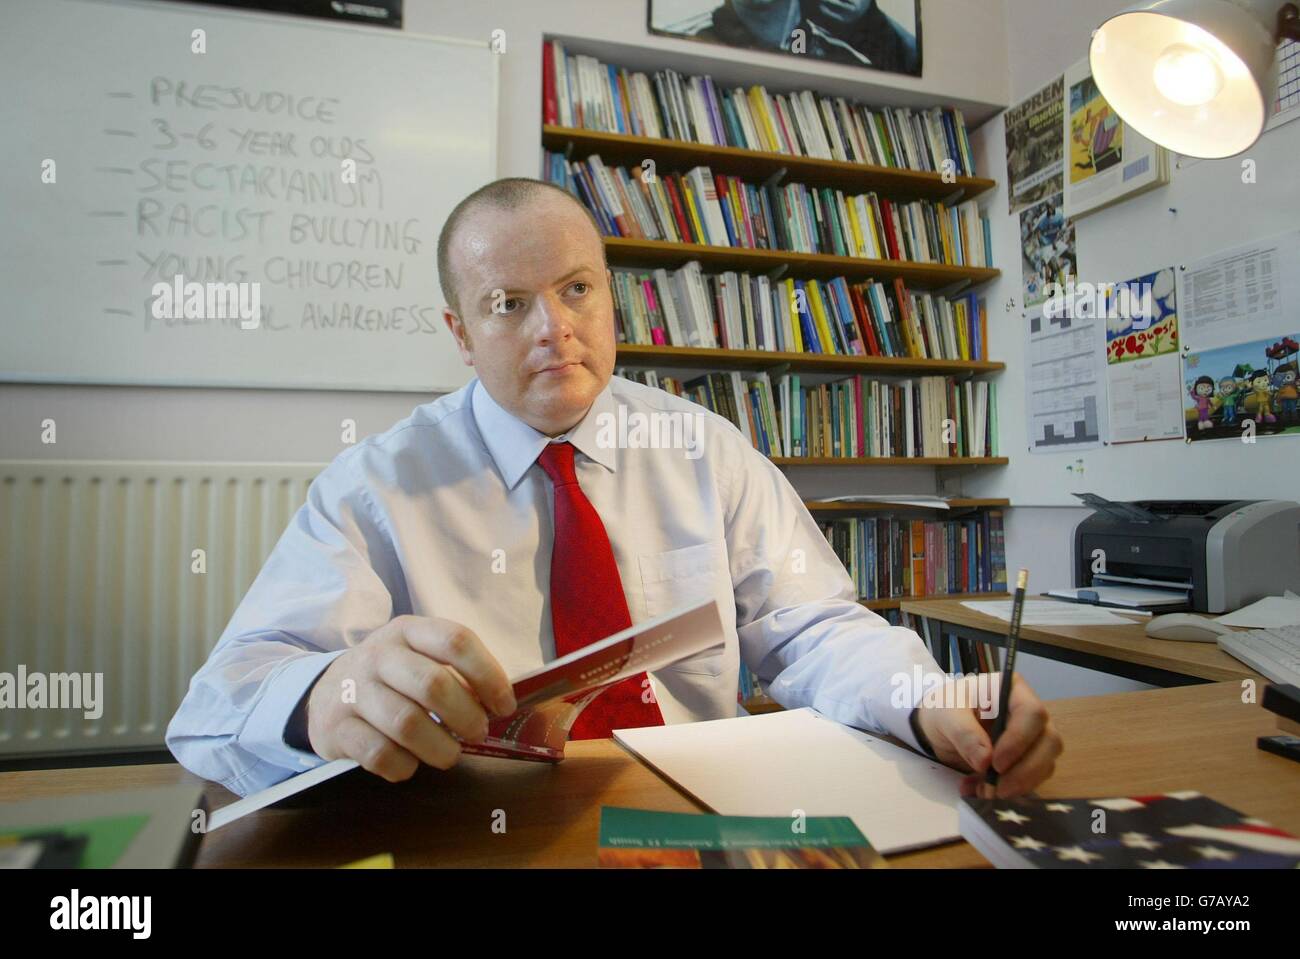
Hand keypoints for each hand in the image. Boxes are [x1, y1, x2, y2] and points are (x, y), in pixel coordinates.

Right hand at [306, 616, 516, 782]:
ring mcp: (353, 691)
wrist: (324, 693)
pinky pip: (380, 754)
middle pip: (433, 684)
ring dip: (440, 748)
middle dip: (467, 716)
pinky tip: (411, 763)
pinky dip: (404, 766)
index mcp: (408, 631)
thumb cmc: (390, 678)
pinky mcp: (335, 728)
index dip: (489, 675)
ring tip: (450, 754)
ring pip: (407, 724)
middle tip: (478, 733)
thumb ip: (456, 673)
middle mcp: (378, 655)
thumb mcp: (419, 658)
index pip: (456, 641)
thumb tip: (499, 705)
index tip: (505, 705)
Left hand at [913, 675, 1062, 798]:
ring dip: (1019, 785)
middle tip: (997, 789)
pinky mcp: (1026, 760)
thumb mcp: (946, 713)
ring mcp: (1032, 738)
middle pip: (1049, 742)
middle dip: (1025, 770)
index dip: (1019, 740)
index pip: (1032, 713)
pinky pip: (1031, 780)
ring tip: (983, 792)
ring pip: (1045, 764)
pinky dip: (1010, 791)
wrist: (937, 725)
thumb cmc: (944, 708)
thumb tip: (986, 762)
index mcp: (1012, 690)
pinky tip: (979, 791)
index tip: (996, 764)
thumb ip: (964, 733)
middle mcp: (1029, 714)